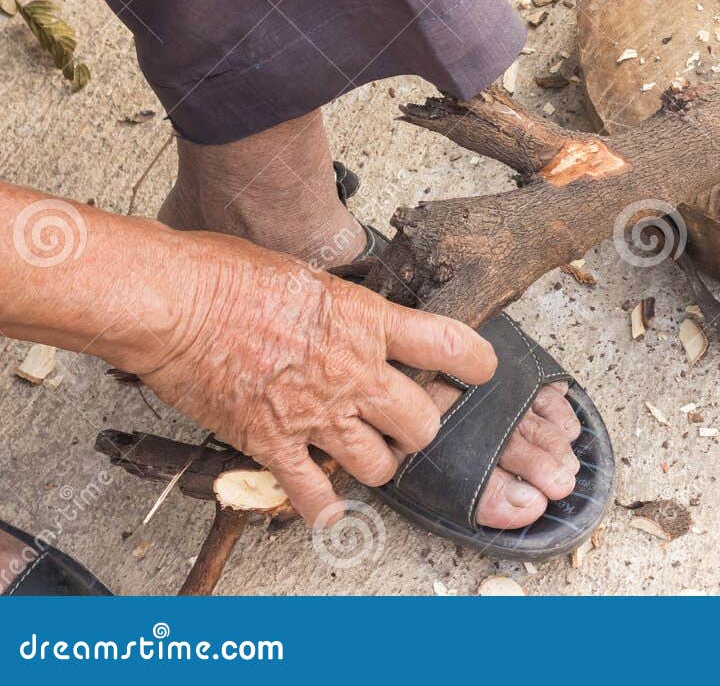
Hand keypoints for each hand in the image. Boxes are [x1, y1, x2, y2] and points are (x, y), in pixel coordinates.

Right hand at [130, 231, 497, 525]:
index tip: (481, 369)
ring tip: (365, 453)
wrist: (175, 304)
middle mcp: (353, 373)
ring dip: (377, 464)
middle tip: (407, 419)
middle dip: (421, 427)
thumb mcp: (311, 277)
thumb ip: (343, 308)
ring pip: (379, 466)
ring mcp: (316, 414)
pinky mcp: (273, 444)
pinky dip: (323, 507)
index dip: (477, 363)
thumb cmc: (230, 275)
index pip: (452, 346)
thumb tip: (352, 316)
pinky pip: (313, 494)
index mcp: (367, 323)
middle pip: (422, 424)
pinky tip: (326, 507)